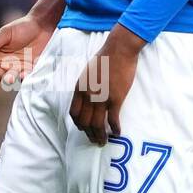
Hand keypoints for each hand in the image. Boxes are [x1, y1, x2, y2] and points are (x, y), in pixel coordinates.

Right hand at [0, 10, 55, 88]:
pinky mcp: (31, 69)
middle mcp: (5, 64)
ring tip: (8, 79)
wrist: (42, 25)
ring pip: (11, 77)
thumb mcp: (6, 33)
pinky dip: (25, 77)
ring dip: (9, 79)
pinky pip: (26, 75)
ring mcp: (18, 67)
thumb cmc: (21, 27)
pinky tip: (23, 75)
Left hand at [69, 26, 144, 145]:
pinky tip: (117, 133)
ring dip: (100, 136)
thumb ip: (86, 87)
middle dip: (89, 134)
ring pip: (97, 124)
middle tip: (95, 141)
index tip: (84, 130)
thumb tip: (87, 98)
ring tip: (104, 141)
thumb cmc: (104, 59)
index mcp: (79, 89)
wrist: (118, 50)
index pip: (74, 113)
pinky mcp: (116, 99)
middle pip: (84, 122)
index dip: (78, 125)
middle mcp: (88, 96)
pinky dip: (115, 129)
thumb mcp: (87, 73)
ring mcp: (101, 98)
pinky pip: (113, 120)